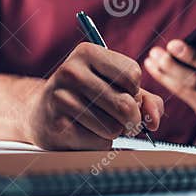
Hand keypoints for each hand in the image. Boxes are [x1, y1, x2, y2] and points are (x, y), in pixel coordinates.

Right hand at [27, 42, 163, 149]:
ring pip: (115, 127)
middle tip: (119, 117)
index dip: (134, 90)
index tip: (120, 91)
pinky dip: (99, 142)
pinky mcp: (57, 126)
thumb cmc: (87, 97)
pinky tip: (84, 132)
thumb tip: (153, 120)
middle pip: (126, 104)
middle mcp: (71, 71)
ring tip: (97, 123)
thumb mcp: (115, 86)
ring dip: (114, 132)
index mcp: (87, 52)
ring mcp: (61, 99)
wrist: (41, 114)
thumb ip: (145, 99)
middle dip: (131, 118)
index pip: (133, 74)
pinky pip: (99, 142)